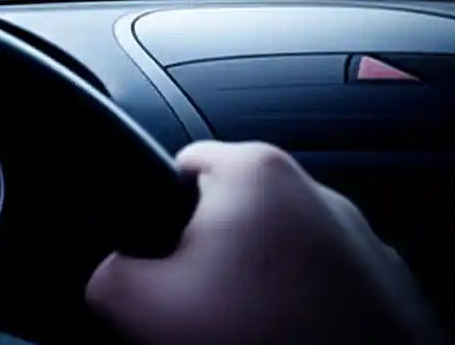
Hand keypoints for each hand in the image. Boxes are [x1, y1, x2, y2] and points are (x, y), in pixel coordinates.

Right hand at [86, 141, 445, 344]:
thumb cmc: (257, 337)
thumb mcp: (137, 303)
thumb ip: (106, 271)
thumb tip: (110, 275)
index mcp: (255, 170)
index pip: (178, 166)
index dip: (155, 218)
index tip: (160, 263)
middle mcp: (317, 191)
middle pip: (230, 214)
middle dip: (209, 259)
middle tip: (199, 309)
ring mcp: (360, 241)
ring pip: (278, 254)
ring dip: (258, 285)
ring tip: (245, 328)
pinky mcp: (386, 289)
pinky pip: (321, 288)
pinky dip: (300, 309)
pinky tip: (282, 336)